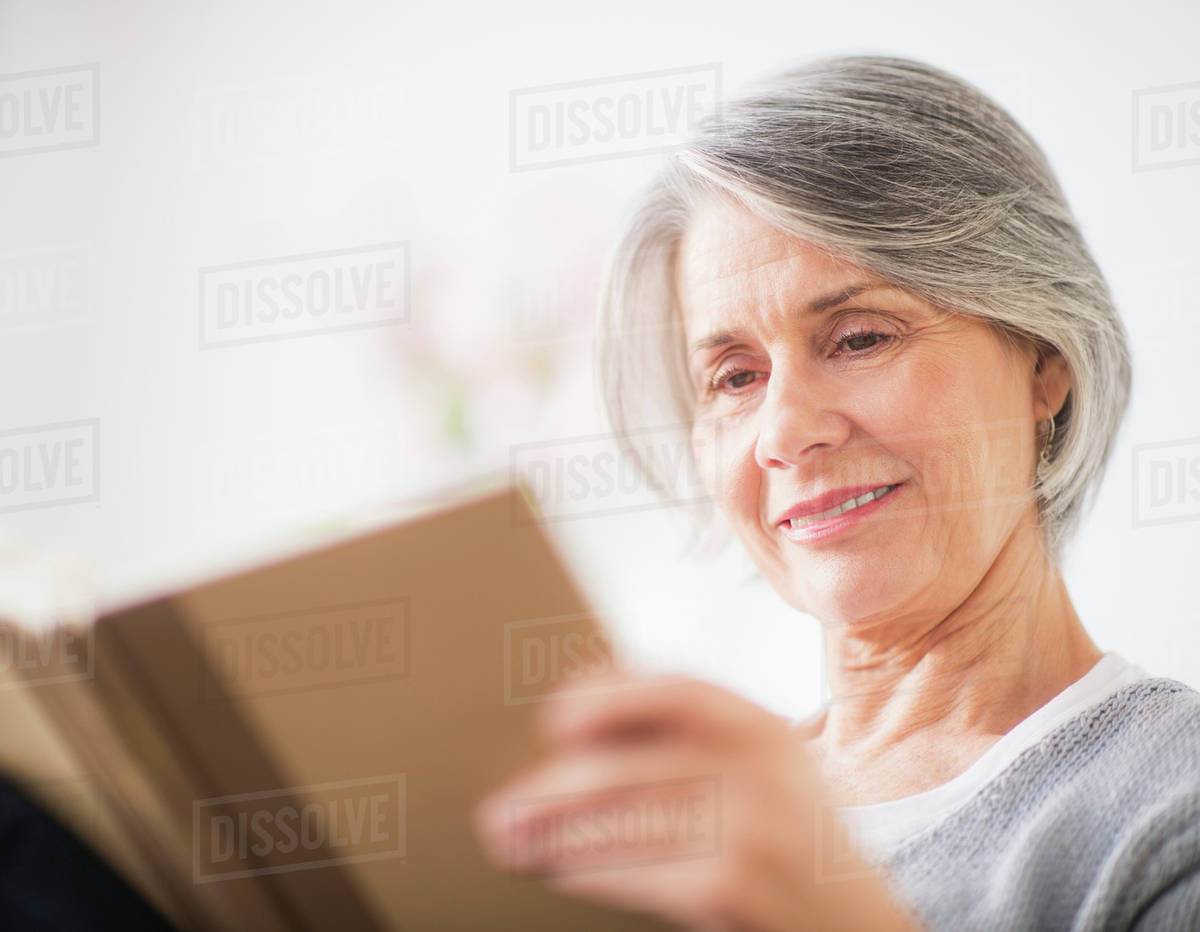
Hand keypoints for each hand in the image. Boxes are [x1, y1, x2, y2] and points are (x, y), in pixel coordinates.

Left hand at [473, 671, 920, 930]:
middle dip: (558, 785)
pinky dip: (586, 869)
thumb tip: (585, 701)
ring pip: (625, 819)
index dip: (609, 696)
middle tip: (502, 806)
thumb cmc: (793, 850)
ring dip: (555, 830)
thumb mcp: (768, 778)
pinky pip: (636, 872)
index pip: (680, 691)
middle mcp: (766, 774)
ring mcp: (753, 833)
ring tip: (511, 839)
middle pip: (636, 763)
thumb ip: (698, 739)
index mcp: (767, 732)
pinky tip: (558, 869)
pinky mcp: (732, 891)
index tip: (553, 715)